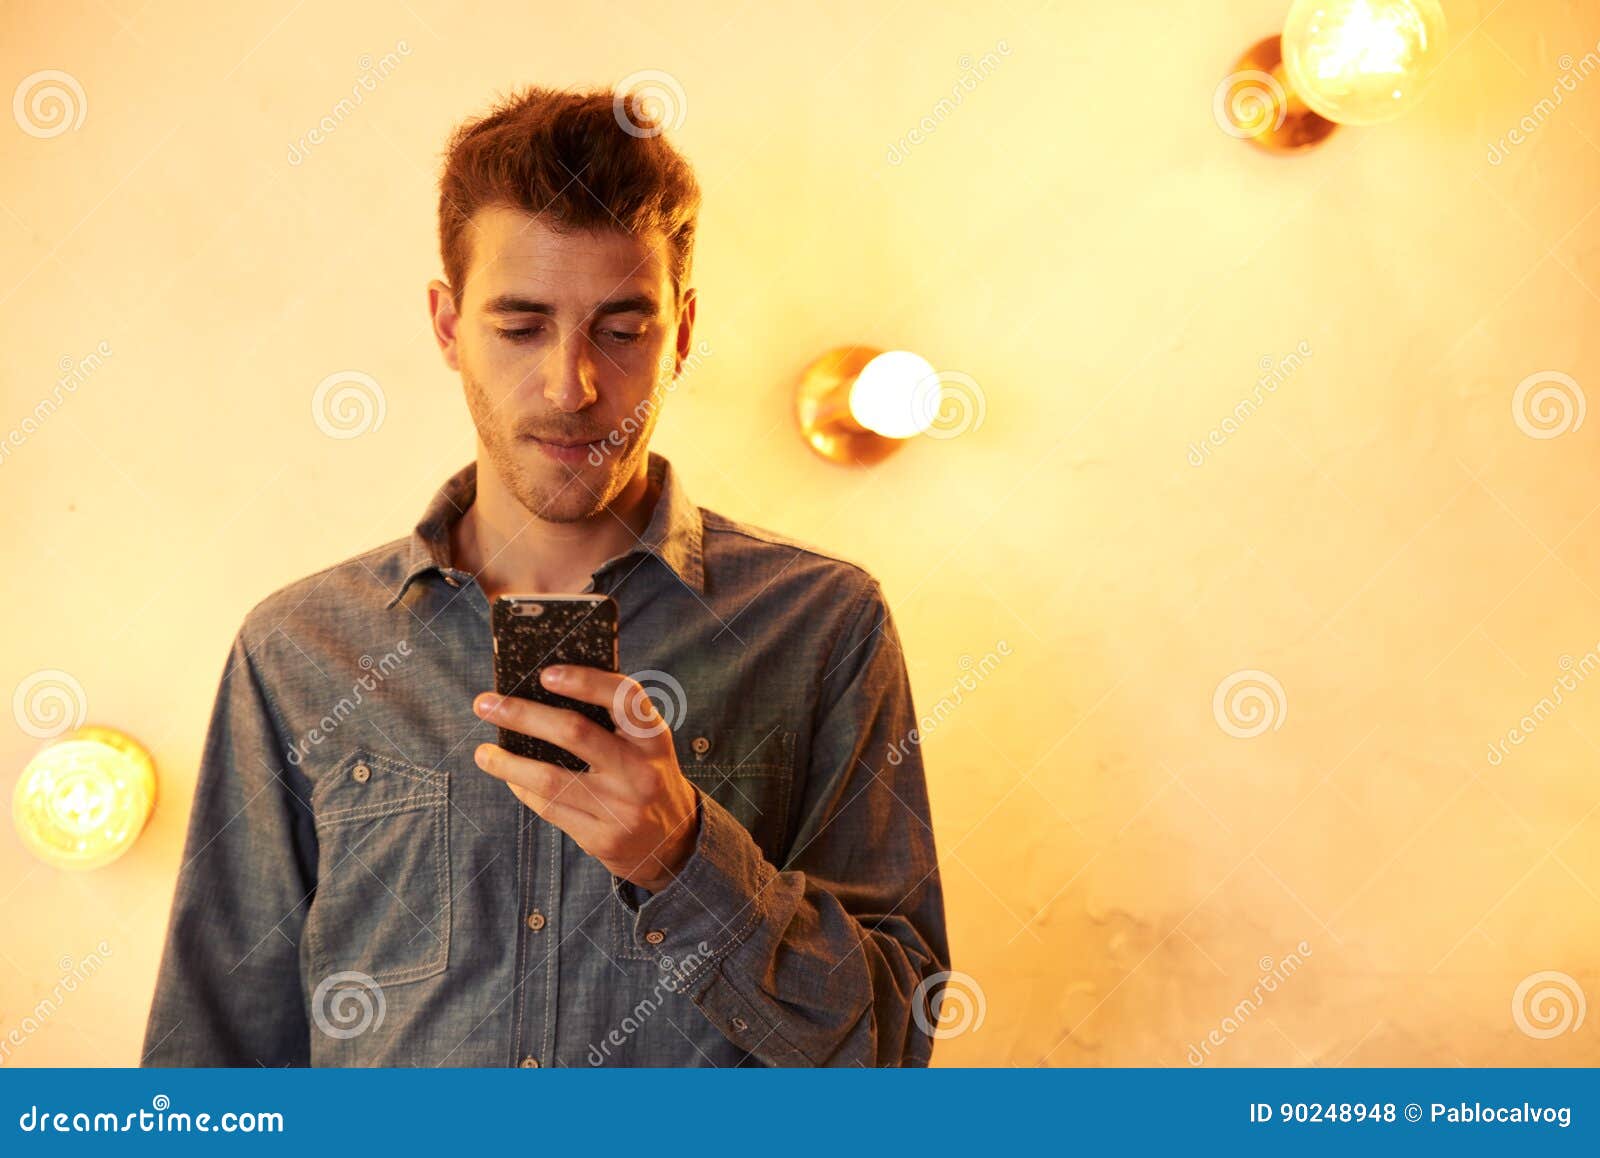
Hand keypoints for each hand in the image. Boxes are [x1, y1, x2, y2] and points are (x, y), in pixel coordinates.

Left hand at [471, 666, 699, 892]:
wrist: (674, 843)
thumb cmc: (646, 777)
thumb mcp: (646, 745)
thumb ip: (612, 719)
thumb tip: (545, 688)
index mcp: (653, 738)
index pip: (624, 698)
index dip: (585, 681)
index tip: (545, 673)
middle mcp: (640, 771)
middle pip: (575, 733)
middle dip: (523, 715)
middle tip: (485, 704)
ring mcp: (622, 808)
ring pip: (552, 780)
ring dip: (508, 764)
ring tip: (482, 752)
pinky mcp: (602, 839)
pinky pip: (551, 810)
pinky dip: (524, 790)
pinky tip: (510, 778)